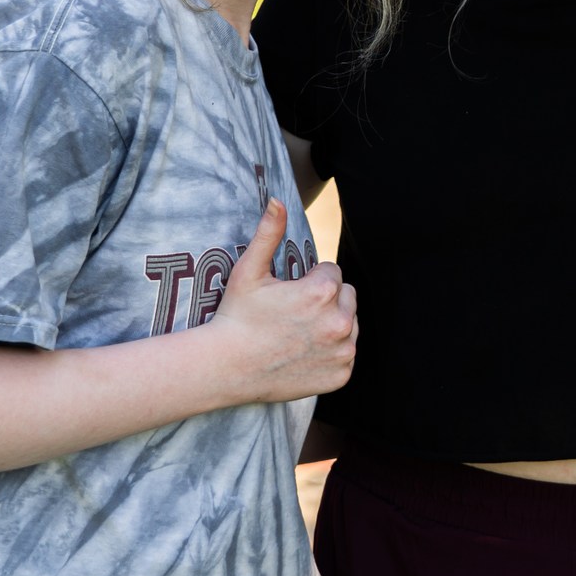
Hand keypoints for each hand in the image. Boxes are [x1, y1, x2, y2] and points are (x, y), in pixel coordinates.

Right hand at [206, 199, 357, 402]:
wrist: (225, 368)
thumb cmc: (236, 316)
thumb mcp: (249, 271)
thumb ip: (269, 233)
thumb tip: (278, 200)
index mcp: (323, 292)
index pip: (332, 274)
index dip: (309, 281)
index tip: (288, 295)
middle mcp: (340, 323)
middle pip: (347, 297)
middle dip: (326, 300)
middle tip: (294, 314)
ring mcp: (343, 351)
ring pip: (350, 325)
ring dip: (332, 325)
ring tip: (298, 333)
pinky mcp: (341, 375)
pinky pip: (346, 354)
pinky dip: (331, 354)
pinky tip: (303, 354)